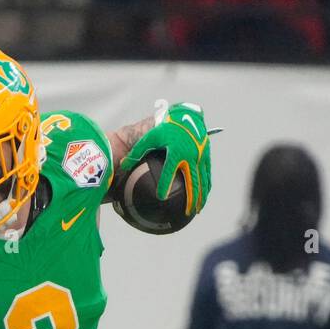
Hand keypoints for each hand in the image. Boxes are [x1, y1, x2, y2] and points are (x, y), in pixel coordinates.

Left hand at [120, 100, 212, 216]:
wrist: (186, 116)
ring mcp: (200, 155)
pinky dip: (206, 186)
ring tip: (196, 211)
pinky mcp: (206, 155)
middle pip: (191, 181)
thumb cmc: (165, 127)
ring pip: (202, 180)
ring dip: (201, 196)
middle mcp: (190, 154)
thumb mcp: (149, 136)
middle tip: (186, 212)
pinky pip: (207, 173)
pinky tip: (204, 197)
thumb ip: (137, 151)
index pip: (169, 171)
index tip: (161, 197)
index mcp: (175, 151)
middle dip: (190, 198)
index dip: (165, 184)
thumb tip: (122, 165)